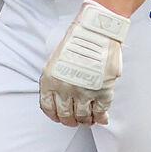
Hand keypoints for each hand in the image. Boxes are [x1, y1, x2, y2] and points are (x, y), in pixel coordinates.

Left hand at [40, 1, 128, 127]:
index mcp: (50, 80)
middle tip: (75, 121)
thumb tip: (63, 97)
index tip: (59, 118)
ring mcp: (83, 92)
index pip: (48, 108)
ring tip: (89, 119)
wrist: (96, 31)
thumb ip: (57, 80)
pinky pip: (100, 112)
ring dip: (86, 121)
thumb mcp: (56, 60)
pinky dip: (101, 117)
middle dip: (71, 121)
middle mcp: (64, 89)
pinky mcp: (102, 92)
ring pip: (83, 117)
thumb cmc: (78, 40)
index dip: (55, 116)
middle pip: (66, 116)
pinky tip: (102, 117)